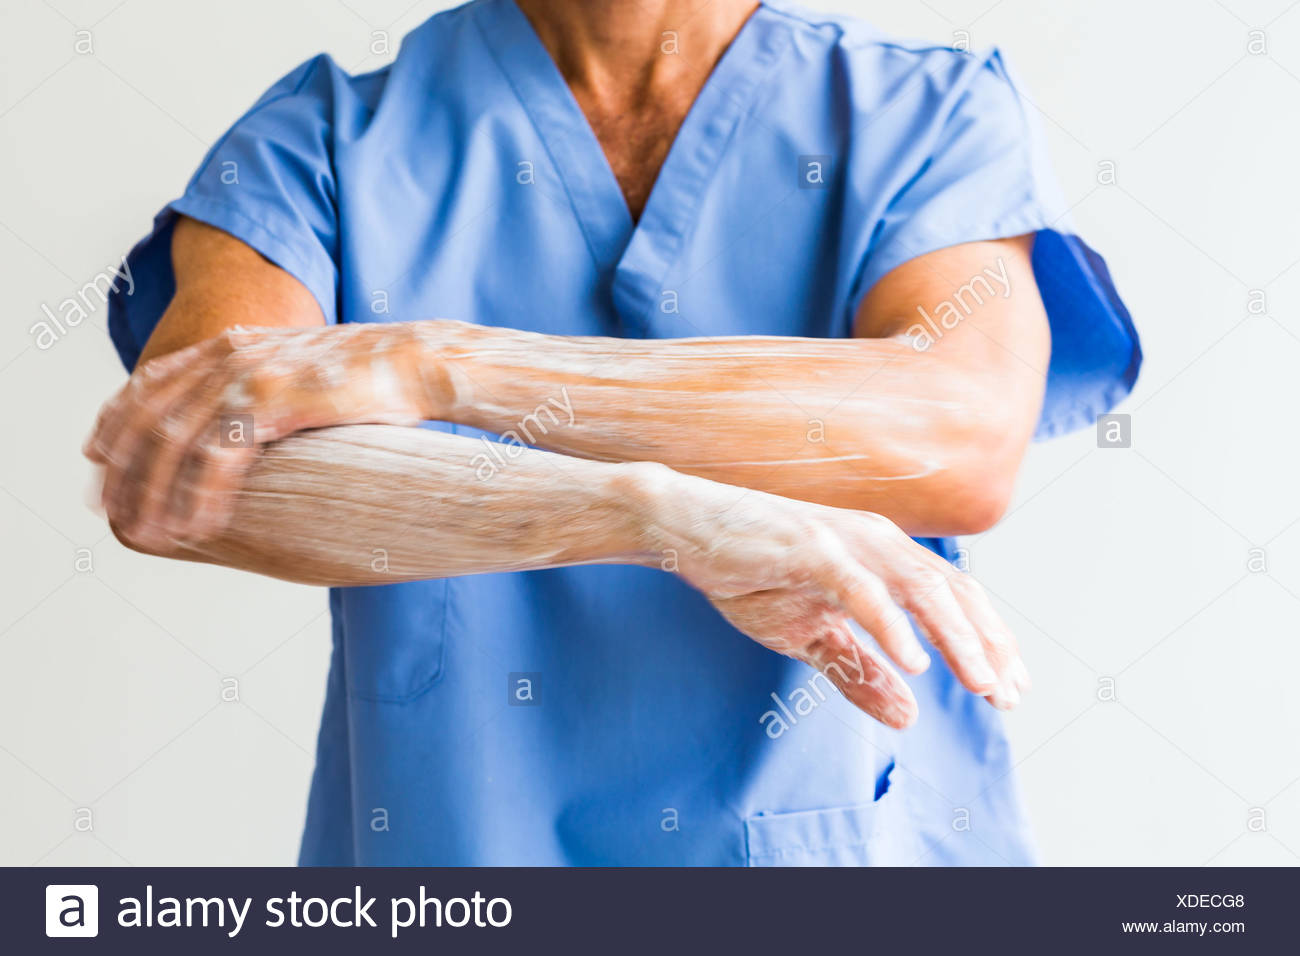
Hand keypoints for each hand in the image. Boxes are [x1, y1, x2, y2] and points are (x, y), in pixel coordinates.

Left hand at [83, 323, 434, 549]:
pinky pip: (216, 457)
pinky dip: (199, 496)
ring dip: (152, 492)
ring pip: (173, 440)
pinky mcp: (272, 402)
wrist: (419, 362)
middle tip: (108, 511)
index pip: (151, 381)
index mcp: (233, 346)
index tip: (96, 455)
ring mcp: (249, 377)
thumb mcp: (304, 374)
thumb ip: (268, 391)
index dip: (116, 419)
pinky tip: (193, 528)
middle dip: (121, 467)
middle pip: (149, 414)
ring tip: (144, 533)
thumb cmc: (375, 378)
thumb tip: (257, 427)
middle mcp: (229, 356)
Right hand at [636, 466, 1028, 727]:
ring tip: (980, 683)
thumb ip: (859, 672)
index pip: (954, 599)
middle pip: (952, 594)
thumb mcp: (810, 637)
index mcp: (885, 558)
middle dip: (986, 647)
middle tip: (1008, 697)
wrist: (688, 529)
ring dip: (955, 638)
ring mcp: (847, 541)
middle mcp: (879, 542)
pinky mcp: (812, 548)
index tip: (1011, 690)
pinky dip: (891, 624)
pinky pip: (862, 589)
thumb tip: (908, 716)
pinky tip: (913, 661)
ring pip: (921, 590)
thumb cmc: (750, 572)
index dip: (988, 642)